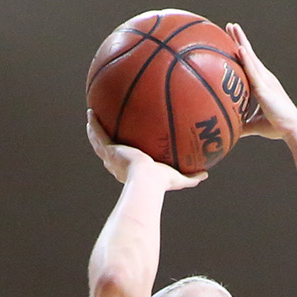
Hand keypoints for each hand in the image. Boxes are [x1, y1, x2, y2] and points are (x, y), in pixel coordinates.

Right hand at [87, 111, 205, 189]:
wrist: (146, 181)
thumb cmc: (161, 183)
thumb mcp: (178, 179)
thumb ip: (191, 177)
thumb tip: (206, 174)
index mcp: (131, 170)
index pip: (125, 162)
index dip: (123, 155)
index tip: (125, 149)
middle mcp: (117, 164)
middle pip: (109, 151)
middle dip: (106, 143)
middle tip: (107, 133)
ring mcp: (111, 157)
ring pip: (99, 141)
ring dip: (94, 131)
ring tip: (91, 118)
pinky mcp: (109, 149)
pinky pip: (98, 134)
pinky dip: (93, 124)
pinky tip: (90, 112)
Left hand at [228, 23, 296, 140]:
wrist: (292, 129)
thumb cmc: (277, 126)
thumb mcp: (255, 125)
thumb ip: (243, 126)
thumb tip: (231, 131)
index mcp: (263, 84)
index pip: (249, 63)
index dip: (241, 49)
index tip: (232, 38)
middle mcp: (265, 78)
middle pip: (249, 55)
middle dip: (239, 39)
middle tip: (230, 26)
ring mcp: (265, 81)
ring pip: (250, 58)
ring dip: (241, 41)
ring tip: (232, 27)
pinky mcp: (265, 89)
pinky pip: (253, 72)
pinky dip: (246, 60)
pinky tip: (239, 48)